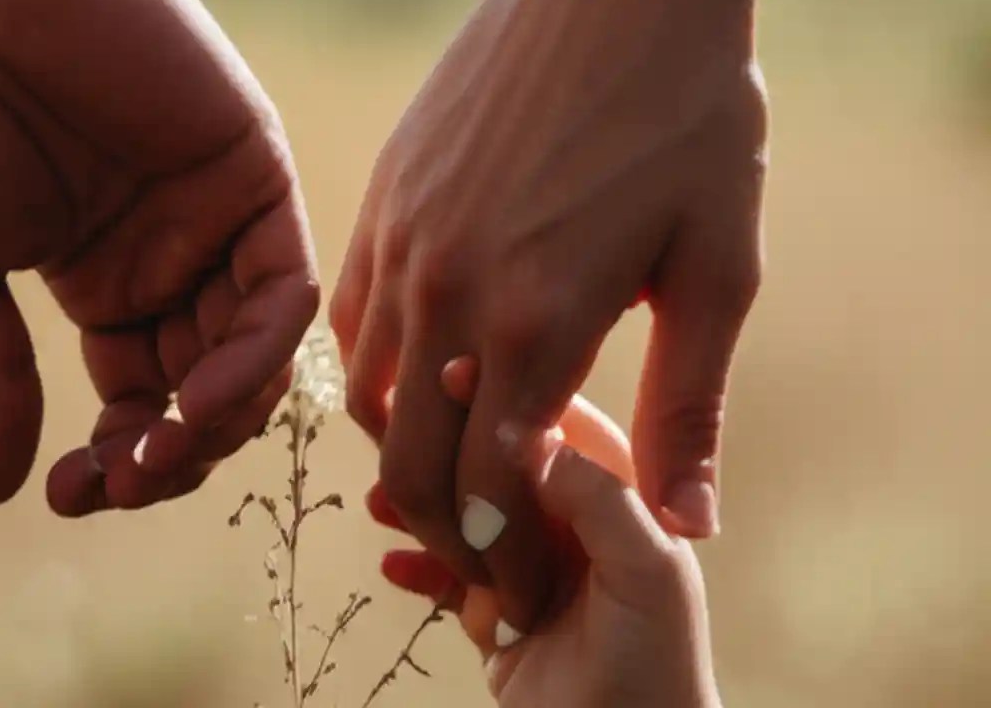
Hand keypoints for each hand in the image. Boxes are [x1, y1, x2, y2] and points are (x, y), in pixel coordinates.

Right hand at [0, 0, 317, 513]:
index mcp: (105, 287)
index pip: (139, 405)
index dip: (116, 463)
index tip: (66, 496)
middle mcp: (172, 264)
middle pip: (207, 396)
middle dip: (173, 458)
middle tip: (123, 485)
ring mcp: (216, 224)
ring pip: (258, 359)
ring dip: (218, 424)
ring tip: (159, 456)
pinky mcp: (254, 177)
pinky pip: (283, 291)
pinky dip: (255, 356)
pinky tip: (201, 397)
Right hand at [331, 0, 764, 634]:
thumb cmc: (688, 119)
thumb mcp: (716, 267)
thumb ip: (686, 406)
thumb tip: (688, 521)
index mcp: (537, 320)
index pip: (489, 486)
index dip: (502, 551)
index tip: (517, 579)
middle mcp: (449, 292)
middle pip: (413, 459)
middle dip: (443, 526)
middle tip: (476, 548)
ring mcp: (403, 243)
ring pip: (368, 394)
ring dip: (405, 450)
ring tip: (448, 466)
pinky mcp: (381, 202)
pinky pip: (348, 319)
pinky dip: (374, 371)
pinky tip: (416, 373)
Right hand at [369, 359, 717, 707]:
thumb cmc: (656, 663)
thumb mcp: (647, 571)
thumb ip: (600, 498)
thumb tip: (527, 434)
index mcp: (609, 495)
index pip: (548, 424)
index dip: (499, 398)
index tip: (447, 372)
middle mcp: (562, 519)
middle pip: (489, 463)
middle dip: (443, 453)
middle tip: (396, 443)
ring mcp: (522, 561)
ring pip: (458, 514)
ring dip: (418, 506)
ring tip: (379, 503)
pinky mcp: (489, 609)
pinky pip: (442, 575)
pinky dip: (416, 567)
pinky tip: (391, 564)